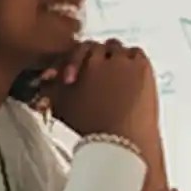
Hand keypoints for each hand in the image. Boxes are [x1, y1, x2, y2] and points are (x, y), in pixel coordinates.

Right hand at [41, 39, 158, 144]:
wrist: (122, 142)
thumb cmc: (92, 129)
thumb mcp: (62, 108)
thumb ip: (51, 89)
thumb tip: (47, 78)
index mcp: (83, 66)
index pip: (80, 48)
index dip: (78, 60)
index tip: (77, 72)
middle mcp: (103, 60)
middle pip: (100, 47)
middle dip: (98, 58)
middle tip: (98, 73)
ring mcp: (125, 62)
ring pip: (119, 48)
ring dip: (116, 57)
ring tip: (115, 76)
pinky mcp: (144, 68)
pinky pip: (137, 53)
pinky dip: (133, 60)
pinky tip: (130, 75)